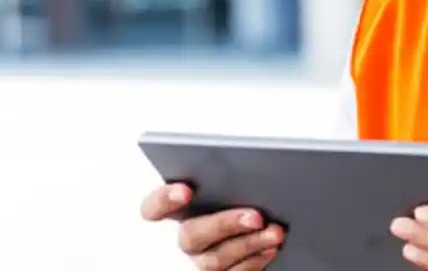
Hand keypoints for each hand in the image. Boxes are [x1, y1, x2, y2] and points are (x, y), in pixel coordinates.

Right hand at [140, 183, 284, 269]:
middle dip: (225, 224)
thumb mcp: (234, 185)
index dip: (163, 200)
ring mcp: (203, 260)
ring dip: (249, 244)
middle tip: (255, 216)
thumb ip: (228, 179)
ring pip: (214, 260)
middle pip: (190, 236)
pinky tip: (270, 247)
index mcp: (181, 209)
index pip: (153, 208)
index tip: (186, 190)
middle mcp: (189, 238)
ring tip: (274, 232)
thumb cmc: (245, 197)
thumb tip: (248, 167)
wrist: (264, 223)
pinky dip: (255, 260)